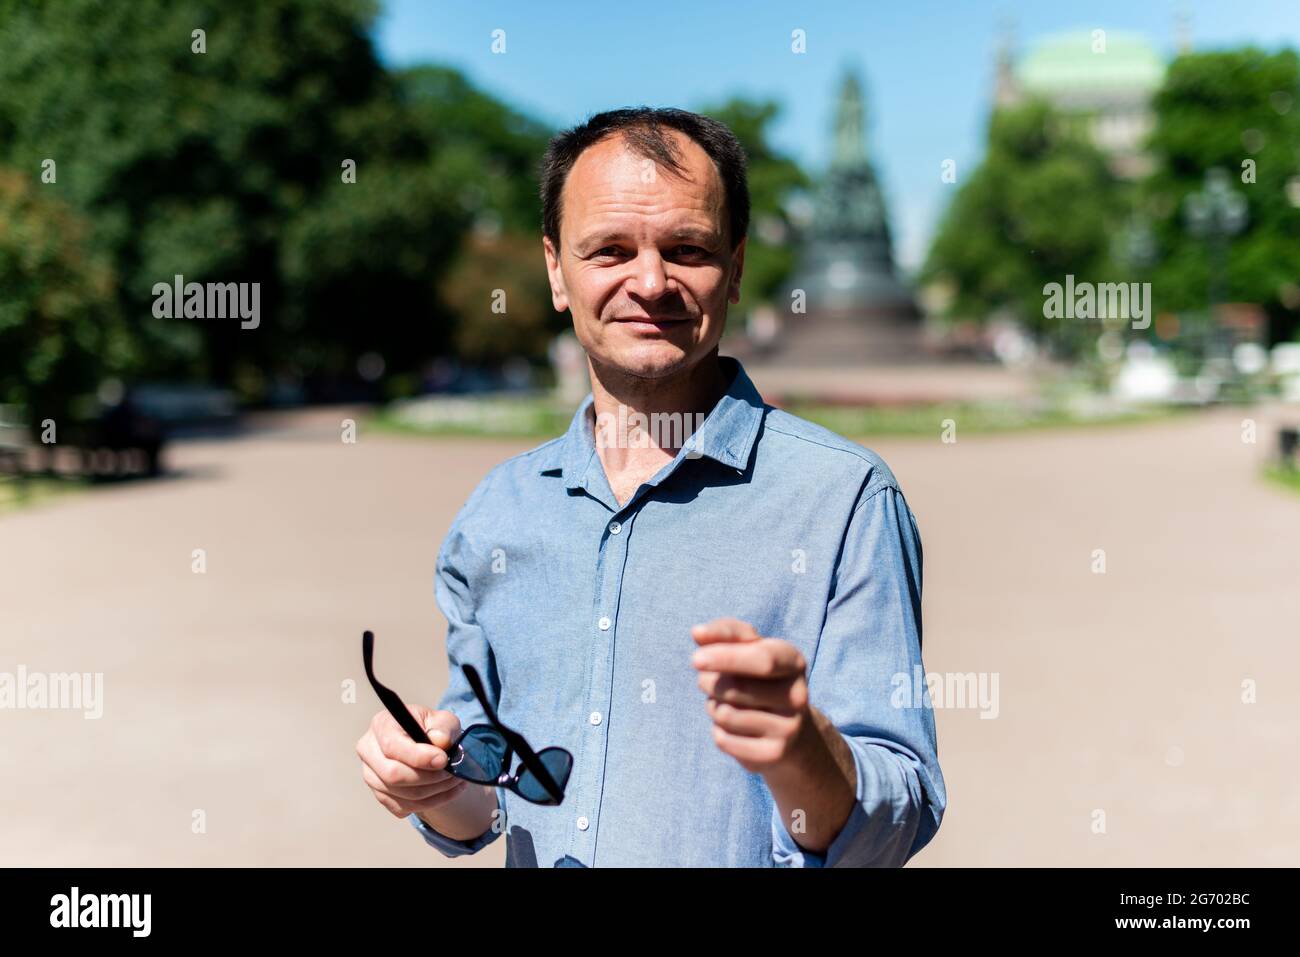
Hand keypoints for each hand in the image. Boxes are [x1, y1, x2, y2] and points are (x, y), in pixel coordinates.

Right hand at [356, 704, 468, 818]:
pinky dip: (429, 803)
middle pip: (392, 774)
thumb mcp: (444, 720)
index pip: (393, 746)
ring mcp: (371, 775)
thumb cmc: (433, 729)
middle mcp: (369, 750)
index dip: (419, 756)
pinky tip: (446, 791)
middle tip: (452, 773)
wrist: (429, 746)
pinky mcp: (379, 794)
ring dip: (433, 792)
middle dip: (428, 777)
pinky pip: (403, 807)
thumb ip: (443, 727)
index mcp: (382, 725)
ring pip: (400, 794)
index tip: (443, 760)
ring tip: (454, 781)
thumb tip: (440, 741)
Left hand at [690, 617, 812, 774]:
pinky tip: (733, 728)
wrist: (790, 731)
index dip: (726, 657)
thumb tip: (697, 632)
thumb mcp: (749, 650)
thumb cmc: (759, 680)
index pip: (761, 659)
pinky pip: (724, 739)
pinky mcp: (773, 754)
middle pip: (736, 688)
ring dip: (712, 707)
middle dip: (709, 682)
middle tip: (703, 680)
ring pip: (726, 715)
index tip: (695, 658)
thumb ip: (725, 635)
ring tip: (724, 704)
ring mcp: (789, 728)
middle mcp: (798, 695)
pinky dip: (718, 730)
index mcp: (793, 662)